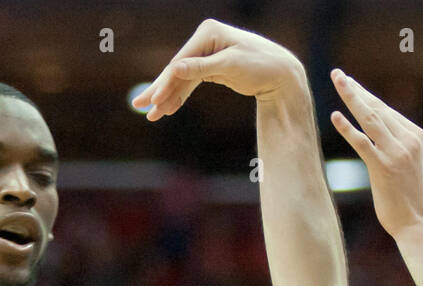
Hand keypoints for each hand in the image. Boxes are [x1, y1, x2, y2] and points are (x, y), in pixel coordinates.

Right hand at [131, 19, 304, 120]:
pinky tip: (170, 109)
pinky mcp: (212, 67)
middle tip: (140, 106)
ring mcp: (207, 53)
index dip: (166, 82)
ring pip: (183, 78)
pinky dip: (182, 96)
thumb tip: (174, 69)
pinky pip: (192, 82)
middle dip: (160, 89)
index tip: (155, 100)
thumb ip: (201, 68)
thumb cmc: (261, 66)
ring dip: (168, 97)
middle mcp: (206, 40)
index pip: (182, 60)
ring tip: (153, 116)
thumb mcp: (230, 67)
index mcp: (209, 32)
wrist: (282, 74)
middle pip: (178, 68)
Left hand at [328, 69, 422, 238]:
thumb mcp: (410, 166)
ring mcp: (397, 152)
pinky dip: (348, 128)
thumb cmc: (412, 200)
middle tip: (338, 74)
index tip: (351, 84)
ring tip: (336, 81)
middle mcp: (409, 139)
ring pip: (370, 118)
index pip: (386, 110)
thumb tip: (380, 138)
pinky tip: (335, 116)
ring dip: (351, 97)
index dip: (366, 96)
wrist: (419, 224)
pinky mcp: (384, 167)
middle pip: (377, 108)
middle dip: (356, 89)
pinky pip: (363, 142)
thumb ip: (398, 147)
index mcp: (417, 136)